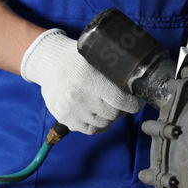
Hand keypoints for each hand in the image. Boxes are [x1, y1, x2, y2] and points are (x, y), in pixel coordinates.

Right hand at [20, 29, 141, 134]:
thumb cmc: (76, 59)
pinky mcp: (65, 119)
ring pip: (103, 124)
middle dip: (123, 109)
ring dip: (111, 118)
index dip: (134, 104)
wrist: (49, 64)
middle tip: (124, 103)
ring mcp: (71, 111)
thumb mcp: (96, 57)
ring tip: (110, 108)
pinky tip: (100, 116)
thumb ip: (114, 69)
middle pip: (113, 114)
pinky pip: (90, 130)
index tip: (138, 101)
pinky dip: (99, 125)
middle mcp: (79, 98)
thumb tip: (137, 81)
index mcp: (89, 80)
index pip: (120, 101)